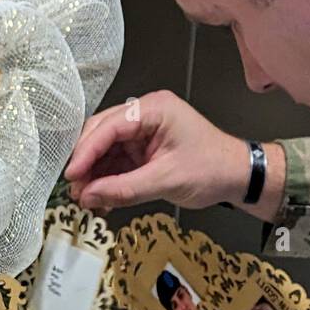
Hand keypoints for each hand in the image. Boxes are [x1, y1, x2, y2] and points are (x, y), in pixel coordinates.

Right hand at [65, 90, 282, 218]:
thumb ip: (125, 189)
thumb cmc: (212, 169)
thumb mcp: (167, 180)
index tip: (72, 174)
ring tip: (85, 200)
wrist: (236, 177)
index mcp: (153, 109)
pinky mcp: (142, 150)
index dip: (86, 151)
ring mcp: (142, 132)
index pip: (109, 126)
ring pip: (105, 151)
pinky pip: (116, 164)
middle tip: (75, 190)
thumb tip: (88, 196)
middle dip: (87, 163)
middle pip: (101, 134)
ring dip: (94, 175)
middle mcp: (144, 115)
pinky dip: (106, 181)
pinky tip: (99, 199)